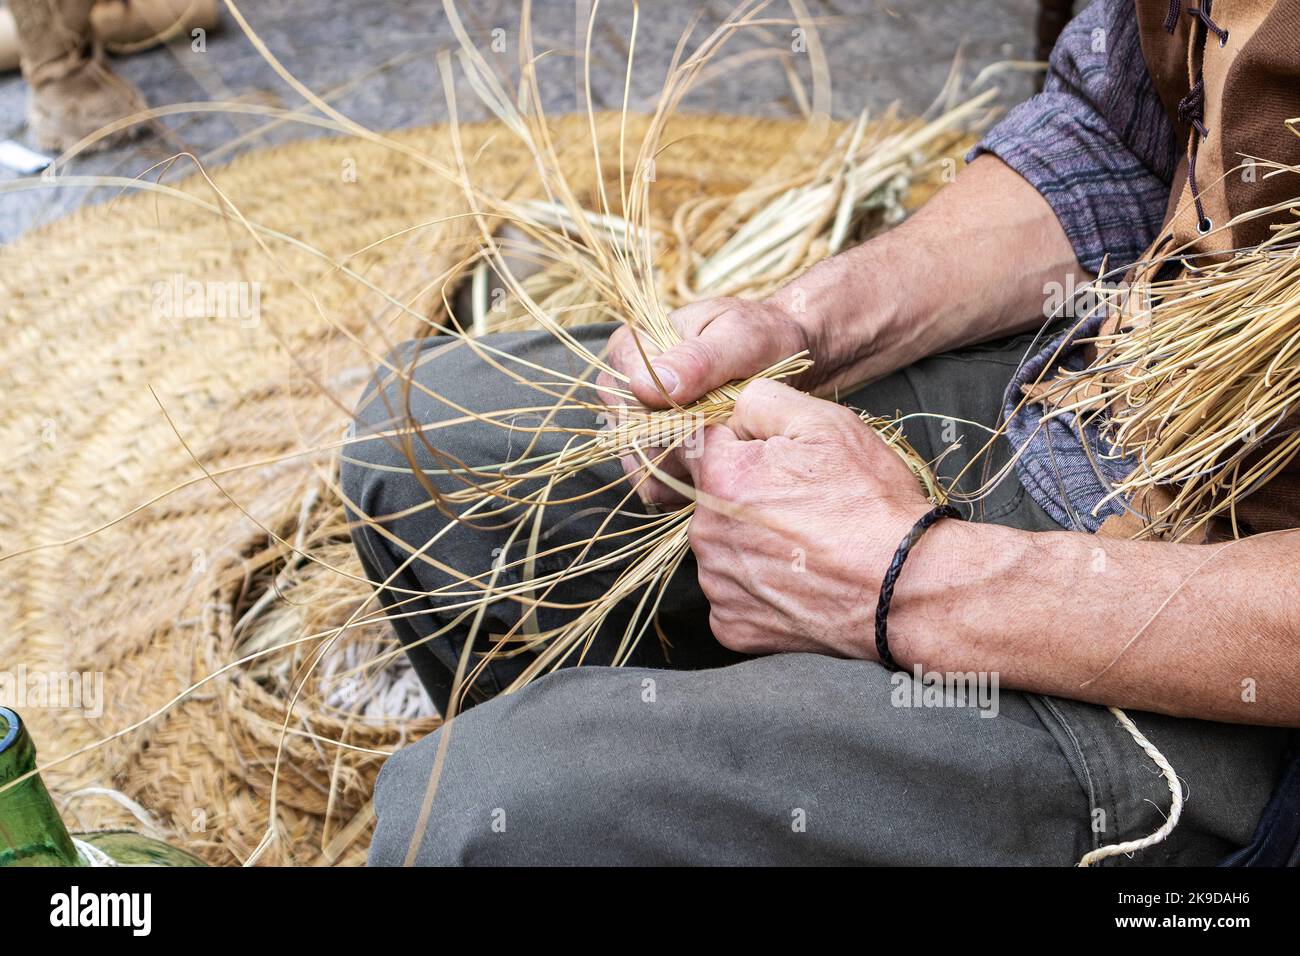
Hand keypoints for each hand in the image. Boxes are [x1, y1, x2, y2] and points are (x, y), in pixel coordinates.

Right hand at [597, 297, 815, 505]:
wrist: (783, 353)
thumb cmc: (761, 337)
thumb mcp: (738, 339)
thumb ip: (696, 361)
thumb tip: (645, 387)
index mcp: (632, 348)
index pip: (627, 399)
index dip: (670, 418)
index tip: (712, 418)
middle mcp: (625, 386)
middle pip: (632, 436)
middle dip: (680, 447)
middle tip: (726, 437)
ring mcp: (636, 421)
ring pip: (642, 465)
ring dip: (684, 470)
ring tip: (725, 453)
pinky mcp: (654, 448)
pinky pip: (654, 482)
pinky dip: (686, 484)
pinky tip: (717, 472)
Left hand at [683, 378, 934, 659]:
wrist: (905, 587)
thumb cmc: (871, 504)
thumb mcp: (827, 423)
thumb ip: (760, 401)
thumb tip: (730, 411)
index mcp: (720, 479)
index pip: (699, 443)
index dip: (739, 444)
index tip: (775, 460)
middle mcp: (706, 535)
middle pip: (708, 498)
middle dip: (743, 495)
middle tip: (800, 504)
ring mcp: (717, 586)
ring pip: (720, 547)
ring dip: (748, 542)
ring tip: (804, 544)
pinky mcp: (731, 627)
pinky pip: (732, 595)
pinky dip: (757, 588)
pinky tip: (796, 579)